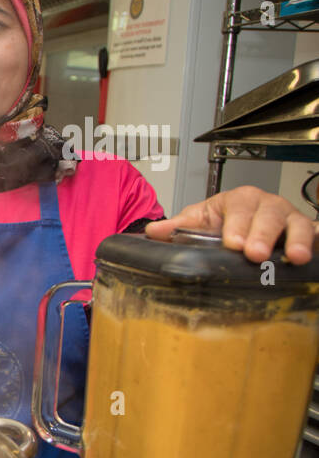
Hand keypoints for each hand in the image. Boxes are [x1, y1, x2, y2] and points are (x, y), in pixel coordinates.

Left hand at [146, 186, 316, 264]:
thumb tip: (153, 231)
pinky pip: (316, 235)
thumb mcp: (198, 222)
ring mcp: (289, 219)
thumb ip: (179, 227)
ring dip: (298, 240)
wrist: (238, 226)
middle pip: (270, 214)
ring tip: (295, 257)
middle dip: (263, 234)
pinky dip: (317, 242)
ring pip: (298, 224)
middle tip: (255, 254)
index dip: (238, 223)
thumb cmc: (222, 222)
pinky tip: (314, 254)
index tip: (232, 242)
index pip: (240, 206)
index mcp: (240, 199)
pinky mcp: (305, 234)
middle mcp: (267, 205)